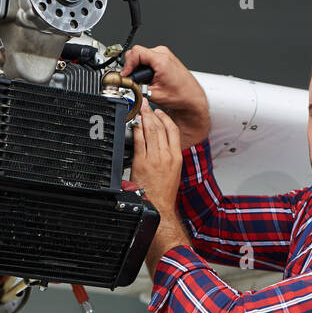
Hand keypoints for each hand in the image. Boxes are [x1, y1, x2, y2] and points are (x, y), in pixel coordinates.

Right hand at [122, 45, 210, 147]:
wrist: (191, 97)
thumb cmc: (179, 96)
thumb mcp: (153, 93)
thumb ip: (137, 86)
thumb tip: (127, 83)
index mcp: (161, 59)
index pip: (135, 53)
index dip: (127, 65)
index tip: (125, 75)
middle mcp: (163, 53)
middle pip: (137, 52)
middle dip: (131, 66)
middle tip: (132, 79)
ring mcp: (164, 54)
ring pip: (141, 54)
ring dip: (138, 67)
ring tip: (141, 80)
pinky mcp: (164, 57)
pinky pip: (148, 57)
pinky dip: (143, 67)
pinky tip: (147, 78)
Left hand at [132, 108, 191, 266]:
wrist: (158, 207)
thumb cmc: (164, 194)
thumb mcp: (173, 173)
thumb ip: (168, 157)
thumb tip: (161, 147)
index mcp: (176, 157)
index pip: (173, 130)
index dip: (166, 118)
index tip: (160, 112)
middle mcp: (167, 156)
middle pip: (161, 127)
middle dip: (152, 114)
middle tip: (146, 105)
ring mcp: (155, 158)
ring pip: (151, 131)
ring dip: (144, 118)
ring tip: (140, 110)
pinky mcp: (142, 163)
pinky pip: (139, 141)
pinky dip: (137, 130)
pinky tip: (134, 125)